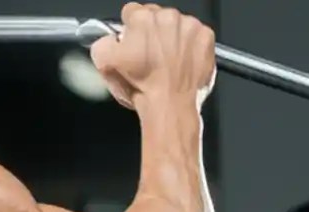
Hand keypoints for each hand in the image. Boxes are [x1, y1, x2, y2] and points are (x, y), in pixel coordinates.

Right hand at [90, 3, 215, 109]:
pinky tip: (181, 61)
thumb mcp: (105, 65)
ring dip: (171, 38)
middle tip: (148, 56)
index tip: (132, 44)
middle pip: (155, 16)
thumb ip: (102, 44)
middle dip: (151, 32)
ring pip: (176, 24)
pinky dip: (189, 46)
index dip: (129, 29)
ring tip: (166, 61)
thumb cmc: (141, 86)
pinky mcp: (206, 36)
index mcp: (141, 19)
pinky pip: (195, 35)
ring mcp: (189, 26)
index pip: (132, 12)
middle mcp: (167, 17)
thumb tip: (108, 39)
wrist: (170, 103)